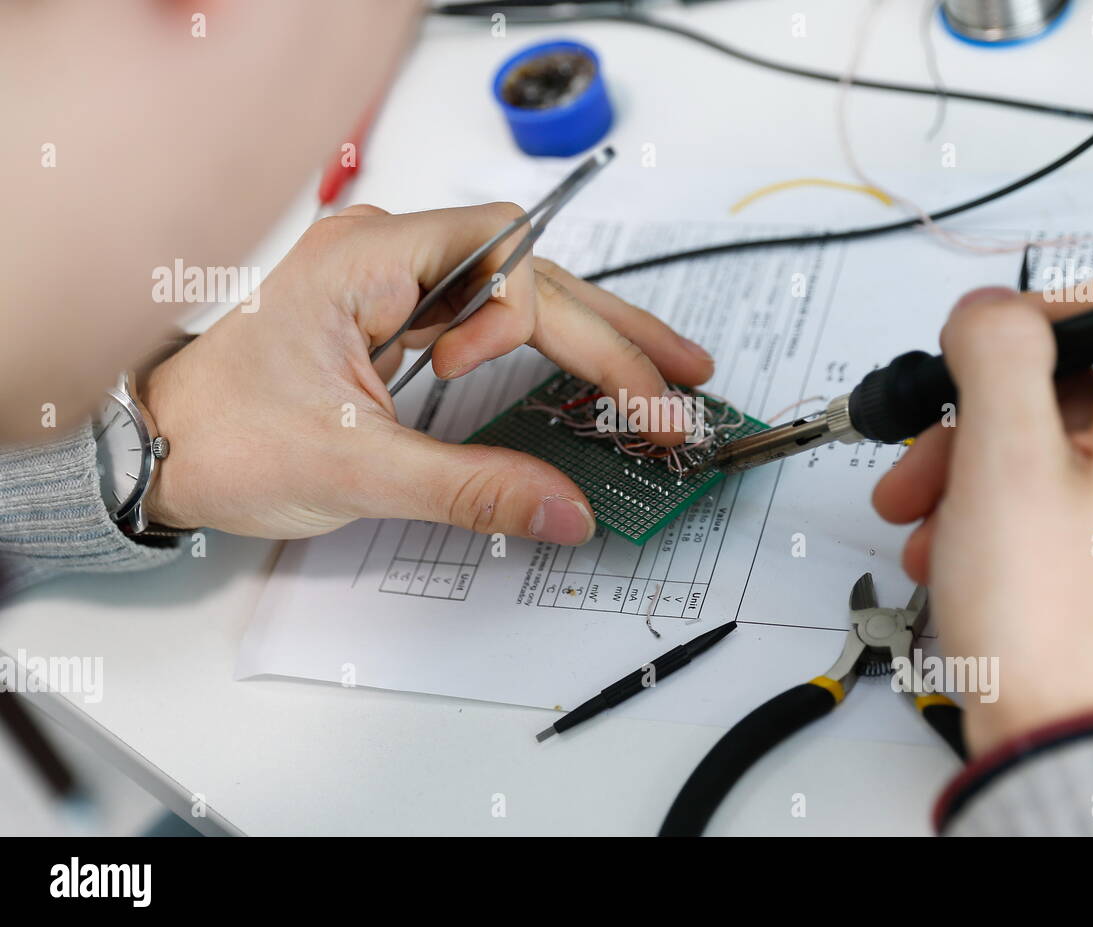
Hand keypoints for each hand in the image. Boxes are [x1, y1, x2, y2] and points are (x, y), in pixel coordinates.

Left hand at [140, 203, 712, 542]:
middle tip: (681, 377)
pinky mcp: (396, 322)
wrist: (157, 453)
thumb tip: (566, 509)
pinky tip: (581, 378)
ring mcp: (392, 287)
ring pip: (518, 294)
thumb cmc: (226, 438)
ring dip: (588, 337)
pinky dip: (541, 353)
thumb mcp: (359, 469)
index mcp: (371, 261)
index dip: (585, 336)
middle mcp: (387, 256)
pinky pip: (487, 322)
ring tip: (653, 378)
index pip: (517, 272)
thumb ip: (472, 488)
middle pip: (533, 275)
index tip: (632, 403)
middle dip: (611, 332)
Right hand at [873, 280, 1092, 758]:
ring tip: (924, 524)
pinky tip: (956, 552)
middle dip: (974, 423)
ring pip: (1064, 449)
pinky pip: (1076, 502)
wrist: (1072, 745)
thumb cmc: (1052, 620)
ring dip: (977, 474)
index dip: (1022, 326)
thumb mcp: (1001, 456)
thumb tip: (990, 307)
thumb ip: (995, 350)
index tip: (962, 360)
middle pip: (1073, 390)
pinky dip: (1010, 514)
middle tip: (920, 465)